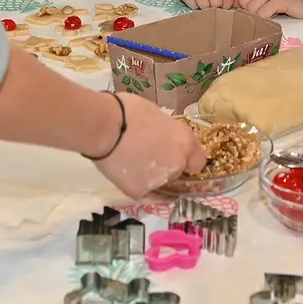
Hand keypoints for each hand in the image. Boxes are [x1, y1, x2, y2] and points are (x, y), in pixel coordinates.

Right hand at [89, 94, 208, 198]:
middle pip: (177, 171)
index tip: (175, 153)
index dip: (187, 158)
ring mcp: (159, 181)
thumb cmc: (129, 111)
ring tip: (131, 160)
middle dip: (166, 164)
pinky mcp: (139, 192)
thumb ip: (167, 132)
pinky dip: (135, 182)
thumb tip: (163, 137)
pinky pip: (142, 190)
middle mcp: (177, 165)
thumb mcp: (158, 115)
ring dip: (151, 174)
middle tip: (147, 152)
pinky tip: (124, 170)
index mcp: (186, 142)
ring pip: (159, 181)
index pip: (198, 162)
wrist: (104, 126)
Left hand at [233, 0, 302, 19]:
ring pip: (252, 8)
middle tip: (262, 14)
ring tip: (270, 15)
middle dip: (250, 12)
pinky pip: (263, 14)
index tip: (231, 7)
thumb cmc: (282, 4)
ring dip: (260, 17)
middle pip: (243, 1)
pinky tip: (275, 17)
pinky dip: (268, 19)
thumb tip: (227, 3)